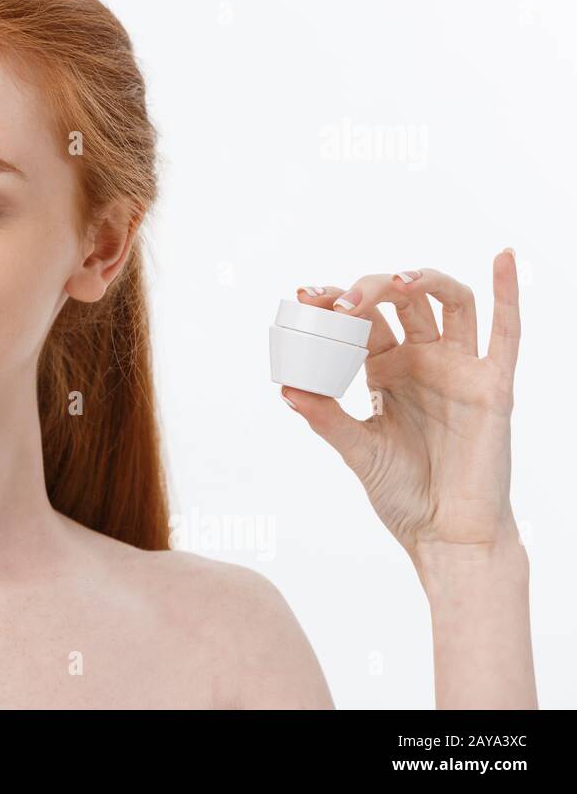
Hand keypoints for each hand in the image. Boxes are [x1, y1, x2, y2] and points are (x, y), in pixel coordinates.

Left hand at [280, 250, 521, 567]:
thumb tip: (286, 388)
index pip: (362, 322)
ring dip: (422, 281)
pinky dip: (507, 291)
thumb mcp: (357, 450)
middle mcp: (423, 361)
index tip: (305, 297)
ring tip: (392, 284)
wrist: (446, 535)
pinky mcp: (493, 386)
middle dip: (367, 291)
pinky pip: (507, 332)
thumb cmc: (403, 494)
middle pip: (399, 303)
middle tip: (338, 302)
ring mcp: (460, 369)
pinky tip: (502, 258)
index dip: (335, 304)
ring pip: (449, 303)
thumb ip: (325, 417)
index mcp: (387, 371)